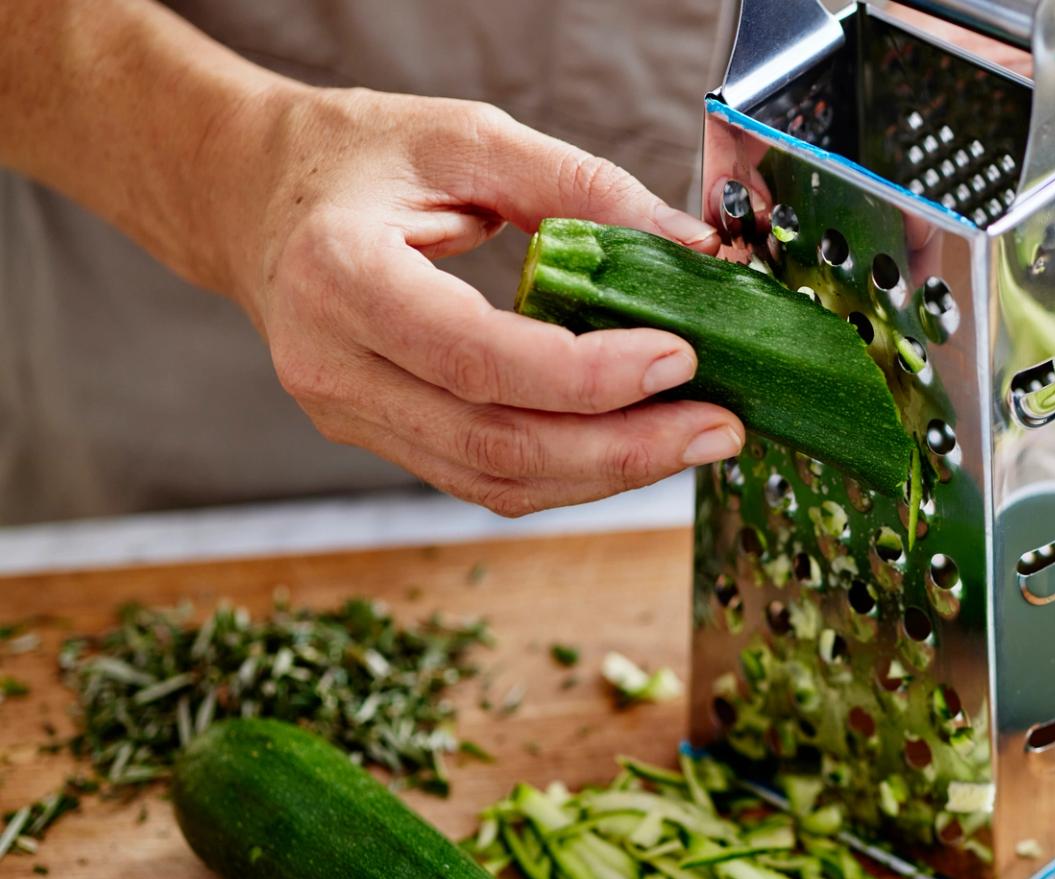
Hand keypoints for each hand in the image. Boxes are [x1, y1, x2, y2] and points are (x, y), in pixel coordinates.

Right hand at [221, 87, 744, 516]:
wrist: (251, 198)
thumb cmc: (354, 158)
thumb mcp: (466, 139)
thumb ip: (581, 188)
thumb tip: (694, 246)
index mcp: (338, 275)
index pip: (476, 357)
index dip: (586, 377)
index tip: (679, 357)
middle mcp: (331, 364)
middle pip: (494, 443)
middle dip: (623, 448)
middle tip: (720, 426)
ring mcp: (349, 415)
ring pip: (494, 479)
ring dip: (609, 472)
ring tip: (697, 440)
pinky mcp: (380, 438)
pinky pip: (484, 477)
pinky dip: (570, 471)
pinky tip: (636, 444)